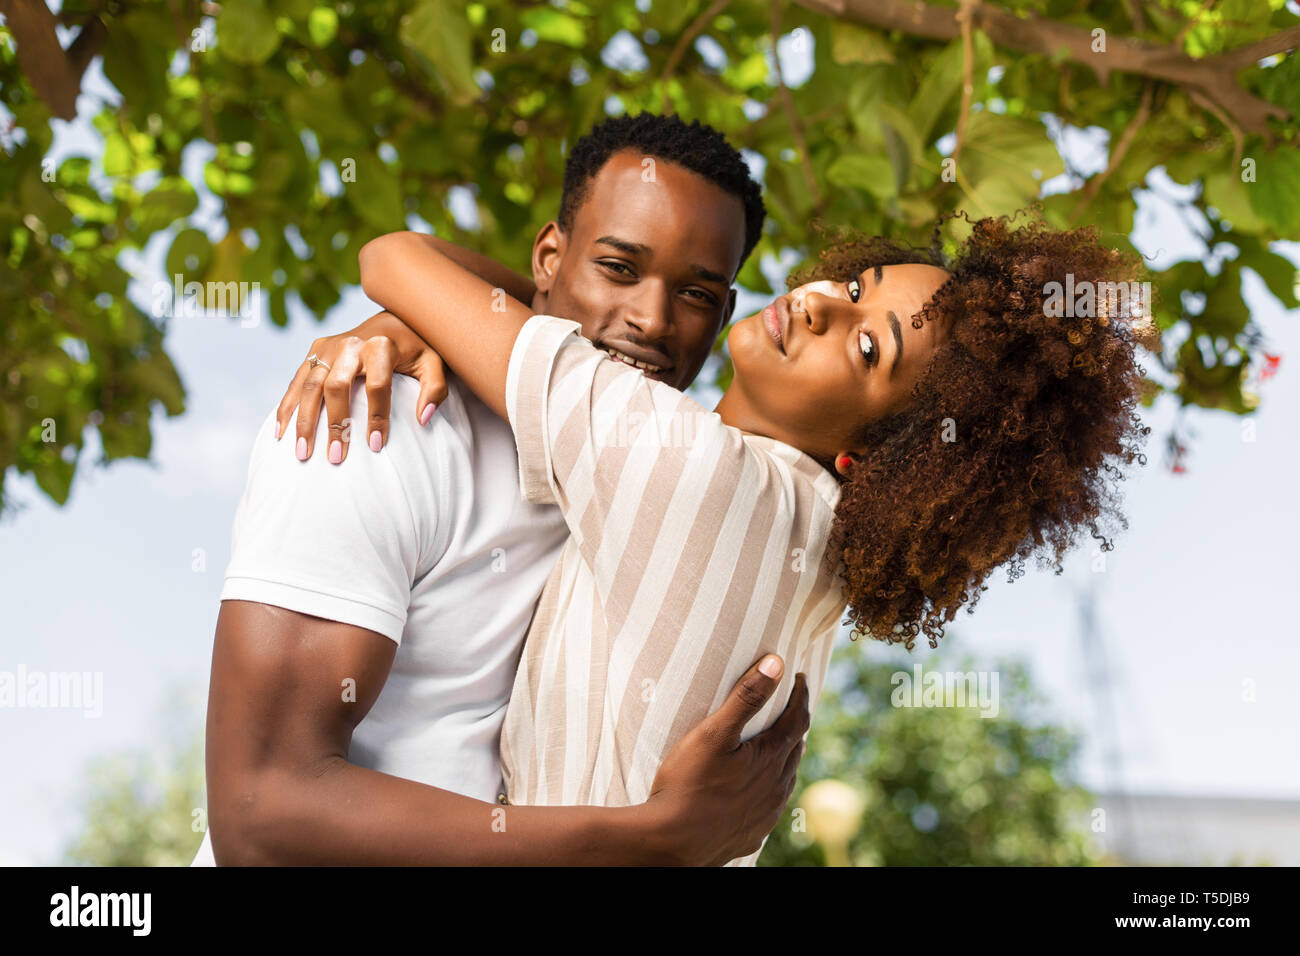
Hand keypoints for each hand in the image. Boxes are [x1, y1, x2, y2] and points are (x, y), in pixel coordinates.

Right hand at [275, 312, 446, 462]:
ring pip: (310, 385)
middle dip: (335, 424)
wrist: (392, 318)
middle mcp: (351, 344)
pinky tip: (282, 432)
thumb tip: (424, 418)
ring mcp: (329, 346)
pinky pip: (297, 380)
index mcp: (381, 345)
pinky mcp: (316, 349)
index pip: (378, 386)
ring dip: (304, 421)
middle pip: (337, 387)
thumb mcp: (433, 363)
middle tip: (336, 458)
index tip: (377, 447)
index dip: (377, 417)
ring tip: (302, 453)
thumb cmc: (415, 348)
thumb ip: (435, 389)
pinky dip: (288, 406)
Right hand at [645, 655, 809, 865]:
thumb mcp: (713, 732)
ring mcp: (766, 814)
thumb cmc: (687, 784)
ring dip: (785, 756)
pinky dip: (770, 788)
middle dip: (794, 724)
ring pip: (786, 778)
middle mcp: (776, 788)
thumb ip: (746, 697)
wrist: (670, 842)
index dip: (801, 694)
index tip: (798, 677)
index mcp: (771, 759)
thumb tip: (776, 664)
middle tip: (788, 706)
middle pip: (795, 748)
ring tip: (777, 743)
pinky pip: (771, 806)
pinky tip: (757, 788)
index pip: (798, 719)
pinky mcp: (753, 833)